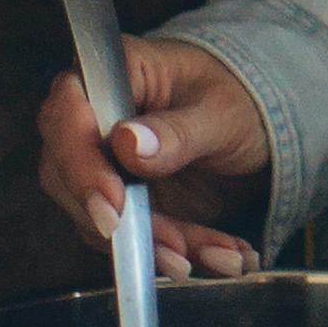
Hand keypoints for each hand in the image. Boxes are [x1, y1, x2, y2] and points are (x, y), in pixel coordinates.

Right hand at [34, 38, 275, 279]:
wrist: (260, 128)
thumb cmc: (241, 99)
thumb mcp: (224, 113)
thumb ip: (178, 130)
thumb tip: (127, 143)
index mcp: (117, 73)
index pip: (67, 115)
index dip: (80, 166)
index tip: (113, 207)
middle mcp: (96, 119)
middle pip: (68, 178)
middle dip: (124, 222)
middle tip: (173, 249)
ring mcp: (105, 165)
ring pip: (100, 219)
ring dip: (158, 246)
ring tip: (218, 254)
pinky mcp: (122, 202)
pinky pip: (132, 238)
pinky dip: (178, 253)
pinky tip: (223, 253)